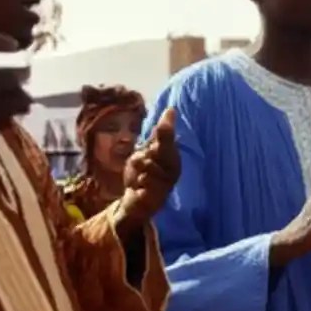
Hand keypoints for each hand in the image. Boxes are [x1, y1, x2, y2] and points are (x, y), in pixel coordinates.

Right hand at [0, 30, 31, 222]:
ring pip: (16, 85)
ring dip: (21, 93)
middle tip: (25, 77)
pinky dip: (23, 106)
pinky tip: (21, 110)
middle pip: (5, 68)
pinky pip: (19, 102)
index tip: (14, 45)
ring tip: (21, 99)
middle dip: (20, 73)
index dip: (0, 39)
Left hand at [117, 108, 180, 229]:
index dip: (166, 127)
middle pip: (155, 149)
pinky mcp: (157, 195)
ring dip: (136, 170)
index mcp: (173, 157)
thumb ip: (160, 134)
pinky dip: (137, 182)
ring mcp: (166, 183)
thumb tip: (171, 110)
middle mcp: (174, 169)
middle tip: (140, 166)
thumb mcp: (150, 151)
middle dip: (143, 155)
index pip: (168, 136)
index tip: (170, 110)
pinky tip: (139, 187)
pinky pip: (144, 180)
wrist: (138, 201)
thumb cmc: (146, 173)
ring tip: (139, 178)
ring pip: (146, 164)